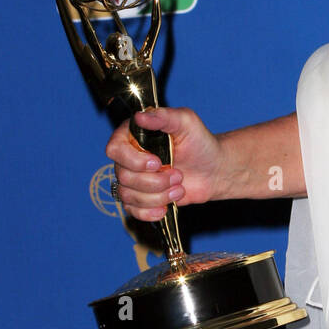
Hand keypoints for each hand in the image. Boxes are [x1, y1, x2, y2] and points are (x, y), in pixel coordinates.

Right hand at [105, 107, 223, 220]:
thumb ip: (163, 117)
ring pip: (128, 195)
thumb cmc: (200, 142)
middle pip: (123, 176)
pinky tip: (166, 207)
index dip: (133, 160)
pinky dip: (150, 212)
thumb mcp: (186, 122)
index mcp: (133, 136)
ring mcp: (133, 179)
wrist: (214, 170)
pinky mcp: (140, 198)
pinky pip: (132, 211)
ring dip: (157, 196)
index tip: (157, 162)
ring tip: (180, 188)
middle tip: (179, 175)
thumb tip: (139, 117)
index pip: (114, 149)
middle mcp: (129, 157)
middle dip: (155, 181)